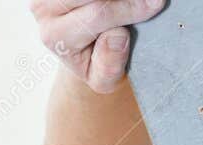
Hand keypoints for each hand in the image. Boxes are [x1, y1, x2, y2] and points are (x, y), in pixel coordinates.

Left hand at [30, 0, 165, 92]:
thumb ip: (110, 65)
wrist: (81, 49)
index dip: (130, 8)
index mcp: (56, 36)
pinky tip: (119, 2)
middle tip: (151, 0)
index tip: (157, 3)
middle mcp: (44, 9)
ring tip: (139, 2)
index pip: (97, 14)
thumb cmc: (96, 62)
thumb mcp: (104, 79)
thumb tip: (118, 36)